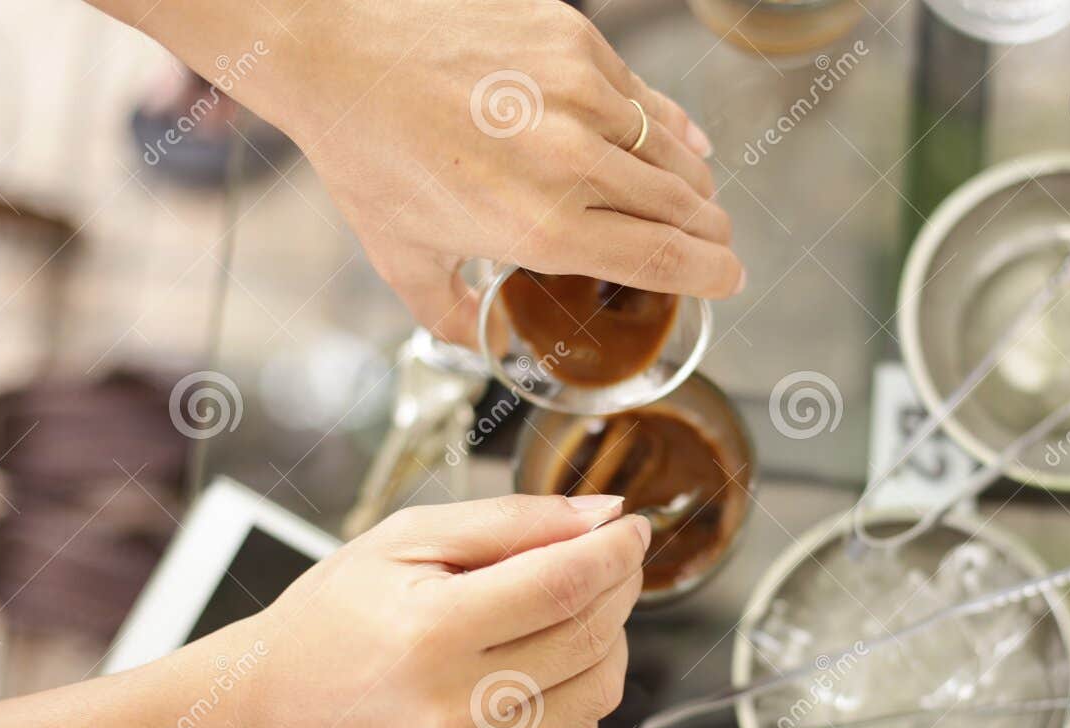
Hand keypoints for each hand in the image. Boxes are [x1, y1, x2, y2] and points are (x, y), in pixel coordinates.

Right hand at [232, 494, 647, 727]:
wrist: (276, 710)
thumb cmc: (336, 615)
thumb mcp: (407, 540)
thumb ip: (511, 521)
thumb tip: (601, 516)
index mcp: (431, 633)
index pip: (565, 586)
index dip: (614, 551)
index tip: (631, 529)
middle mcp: (455, 707)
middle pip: (590, 637)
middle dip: (618, 587)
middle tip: (608, 558)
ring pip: (598, 691)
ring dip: (609, 639)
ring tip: (575, 609)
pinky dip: (582, 691)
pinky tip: (546, 663)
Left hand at [261, 0, 742, 345]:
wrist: (340, 52)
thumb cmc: (368, 155)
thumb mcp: (404, 261)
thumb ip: (459, 318)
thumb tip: (498, 345)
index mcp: (540, 227)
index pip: (661, 258)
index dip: (710, 274)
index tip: (730, 279)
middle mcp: (572, 162)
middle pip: (684, 207)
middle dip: (710, 234)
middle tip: (715, 246)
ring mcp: (579, 92)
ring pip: (674, 150)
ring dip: (693, 183)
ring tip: (695, 201)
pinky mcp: (574, 42)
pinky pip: (644, 97)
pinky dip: (666, 127)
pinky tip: (674, 142)